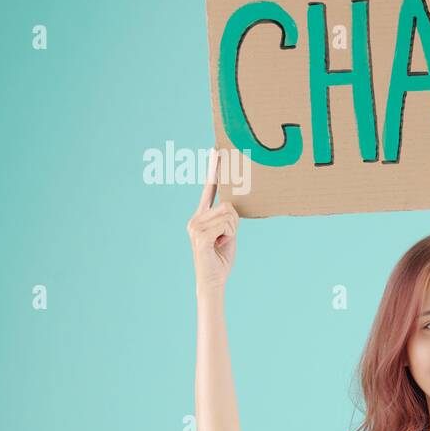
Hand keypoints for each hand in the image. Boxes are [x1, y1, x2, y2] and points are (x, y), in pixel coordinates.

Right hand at [186, 149, 238, 292]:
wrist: (212, 280)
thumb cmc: (221, 258)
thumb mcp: (229, 233)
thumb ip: (229, 217)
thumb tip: (234, 204)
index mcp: (201, 216)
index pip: (209, 189)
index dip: (213, 170)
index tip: (216, 150)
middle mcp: (195, 218)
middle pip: (228, 206)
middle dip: (234, 224)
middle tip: (225, 239)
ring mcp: (195, 226)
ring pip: (229, 215)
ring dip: (232, 231)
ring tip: (221, 243)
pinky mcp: (199, 234)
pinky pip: (227, 225)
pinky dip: (229, 236)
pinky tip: (219, 245)